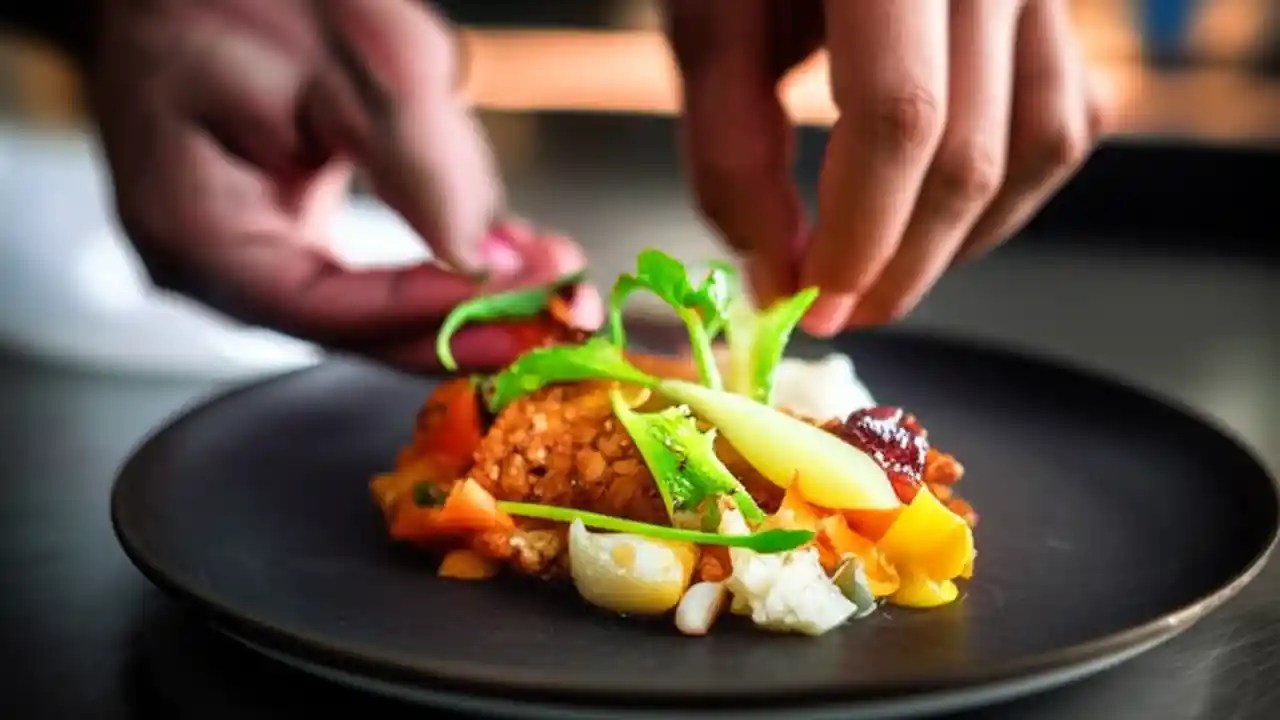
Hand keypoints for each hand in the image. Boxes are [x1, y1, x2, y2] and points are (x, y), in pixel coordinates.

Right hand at [87, 0, 596, 371]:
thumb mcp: (352, 56)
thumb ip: (417, 163)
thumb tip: (479, 261)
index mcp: (196, 228)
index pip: (325, 310)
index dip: (427, 317)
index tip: (513, 302)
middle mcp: (216, 260)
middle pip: (356, 325)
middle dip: (464, 319)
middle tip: (553, 309)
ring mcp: (253, 247)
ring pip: (373, 303)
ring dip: (464, 297)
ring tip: (547, 282)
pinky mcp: (291, 225)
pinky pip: (369, 266)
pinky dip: (439, 260)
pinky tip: (507, 258)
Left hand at [665, 0, 1105, 334]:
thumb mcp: (709, 14)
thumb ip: (730, 144)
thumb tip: (776, 271)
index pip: (903, 119)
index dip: (861, 235)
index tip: (812, 304)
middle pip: (973, 155)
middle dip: (901, 264)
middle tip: (836, 309)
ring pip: (1038, 148)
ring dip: (959, 240)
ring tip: (882, 268)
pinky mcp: (1056, 1)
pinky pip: (1064, 115)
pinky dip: (1009, 187)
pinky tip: (941, 209)